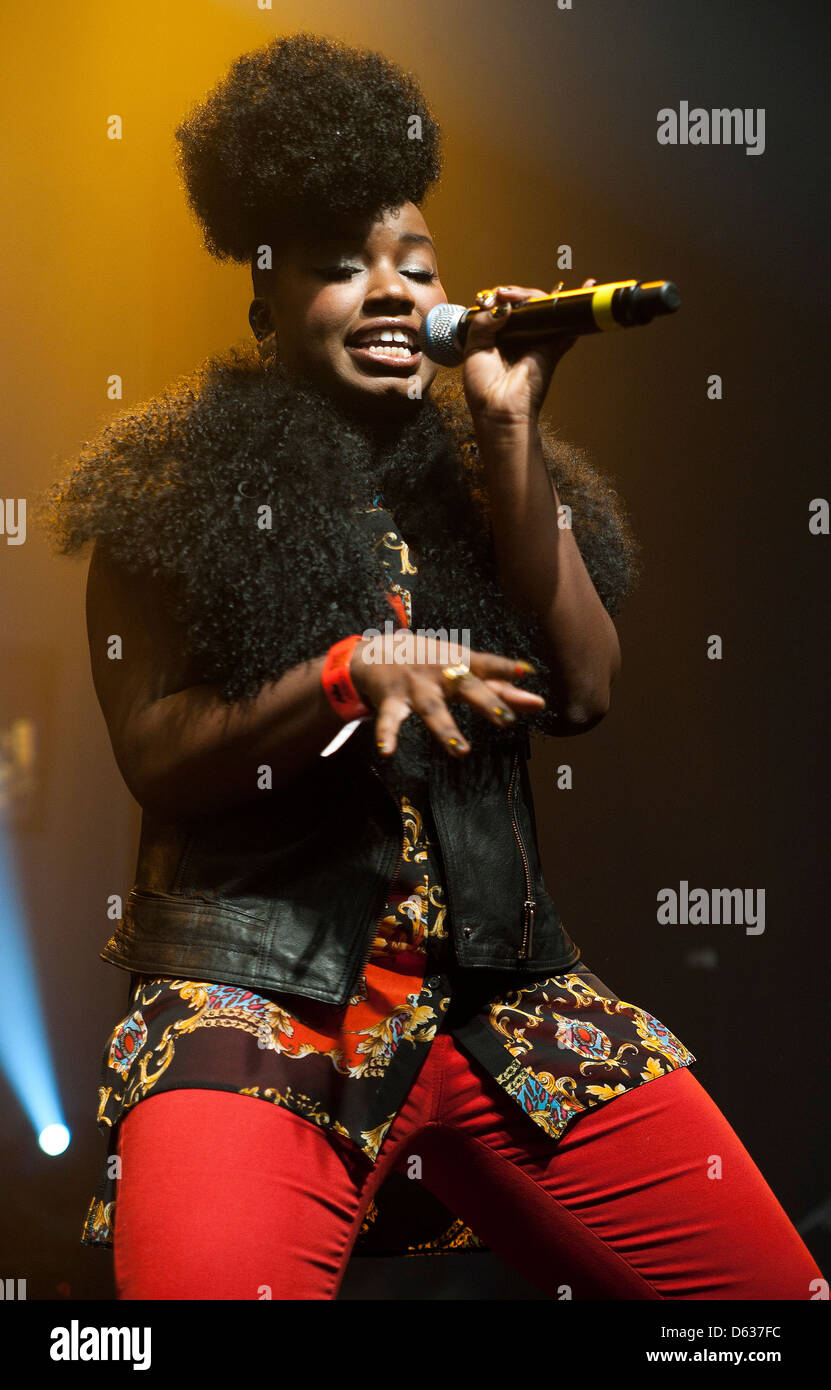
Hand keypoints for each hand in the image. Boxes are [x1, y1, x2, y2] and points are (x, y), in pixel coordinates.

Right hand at [349, 631, 545, 757]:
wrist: (376, 651)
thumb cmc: (431, 662)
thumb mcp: (464, 668)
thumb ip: (502, 687)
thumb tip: (539, 703)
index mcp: (460, 662)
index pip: (486, 665)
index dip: (505, 668)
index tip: (526, 671)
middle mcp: (440, 673)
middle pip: (465, 686)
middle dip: (485, 701)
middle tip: (506, 719)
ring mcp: (416, 687)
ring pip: (432, 709)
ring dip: (446, 729)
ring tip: (462, 751)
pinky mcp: (392, 701)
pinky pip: (389, 720)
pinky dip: (386, 735)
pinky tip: (386, 751)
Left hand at [462, 278, 596, 427]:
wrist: (500, 410)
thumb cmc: (484, 387)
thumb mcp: (473, 349)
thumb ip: (483, 323)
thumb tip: (503, 305)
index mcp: (498, 338)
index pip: (503, 308)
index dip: (498, 298)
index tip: (487, 298)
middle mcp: (519, 338)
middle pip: (525, 304)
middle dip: (515, 293)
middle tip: (503, 294)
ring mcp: (537, 341)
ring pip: (543, 309)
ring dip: (535, 295)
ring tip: (519, 296)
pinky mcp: (552, 348)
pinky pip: (567, 325)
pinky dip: (576, 308)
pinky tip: (586, 287)